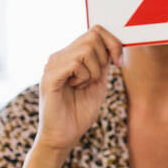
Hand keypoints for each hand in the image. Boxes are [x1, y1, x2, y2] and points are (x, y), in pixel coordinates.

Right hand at [35, 25, 123, 152]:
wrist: (64, 136)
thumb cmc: (80, 112)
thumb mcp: (98, 82)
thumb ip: (104, 62)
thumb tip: (115, 44)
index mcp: (70, 55)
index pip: (95, 31)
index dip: (112, 43)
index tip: (118, 62)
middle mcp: (59, 56)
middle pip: (92, 36)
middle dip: (104, 58)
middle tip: (96, 78)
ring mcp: (52, 65)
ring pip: (86, 50)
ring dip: (93, 71)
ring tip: (82, 85)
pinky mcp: (50, 76)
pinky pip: (75, 63)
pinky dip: (83, 77)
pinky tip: (75, 88)